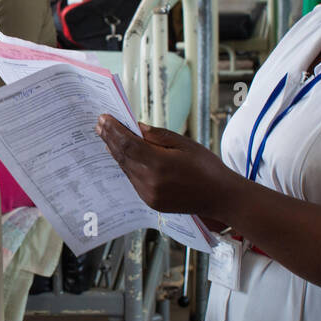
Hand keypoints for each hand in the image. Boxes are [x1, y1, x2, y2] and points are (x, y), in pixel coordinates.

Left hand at [96, 116, 239, 215]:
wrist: (220, 197)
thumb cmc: (207, 167)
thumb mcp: (184, 144)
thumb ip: (157, 136)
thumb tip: (136, 127)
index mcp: (159, 165)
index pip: (127, 144)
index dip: (113, 130)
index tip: (104, 118)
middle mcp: (150, 182)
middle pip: (122, 157)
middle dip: (110, 139)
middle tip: (100, 125)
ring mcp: (149, 195)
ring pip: (126, 169)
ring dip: (116, 152)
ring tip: (107, 137)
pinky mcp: (151, 202)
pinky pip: (133, 180)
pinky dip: (127, 166)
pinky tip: (123, 156)